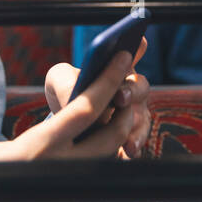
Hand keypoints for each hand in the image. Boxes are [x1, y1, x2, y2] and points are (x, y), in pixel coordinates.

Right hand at [0, 41, 145, 201]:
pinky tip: (47, 185)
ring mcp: (69, 197)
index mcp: (40, 145)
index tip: (122, 56)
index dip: (107, 79)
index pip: (87, 107)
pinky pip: (78, 192)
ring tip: (94, 137)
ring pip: (99, 166)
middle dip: (124, 116)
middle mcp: (62, 170)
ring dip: (103, 149)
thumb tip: (51, 136)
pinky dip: (69, 182)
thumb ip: (29, 139)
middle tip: (127, 101)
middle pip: (111, 136)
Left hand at [44, 37, 150, 157]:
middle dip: (132, 91)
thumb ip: (66, 80)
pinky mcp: (129, 138)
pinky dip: (132, 150)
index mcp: (117, 67)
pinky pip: (136, 144)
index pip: (133, 50)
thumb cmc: (66, 91)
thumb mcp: (59, 79)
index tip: (134, 45)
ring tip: (127, 140)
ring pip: (142, 120)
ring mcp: (134, 114)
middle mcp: (131, 89)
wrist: (64, 122)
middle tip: (120, 97)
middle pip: (141, 87)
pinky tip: (125, 156)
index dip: (137, 47)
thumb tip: (73, 96)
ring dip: (136, 129)